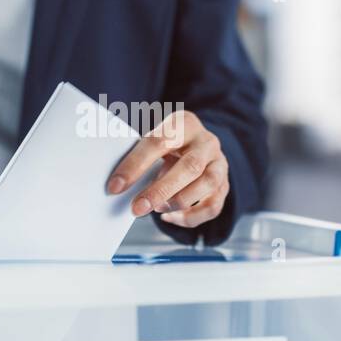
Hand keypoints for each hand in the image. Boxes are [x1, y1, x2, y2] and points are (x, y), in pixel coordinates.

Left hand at [107, 110, 228, 228]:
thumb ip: (140, 155)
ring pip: (206, 186)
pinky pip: (212, 206)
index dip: (135, 165)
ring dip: (177, 202)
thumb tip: (117, 184)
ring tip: (157, 208)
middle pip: (189, 167)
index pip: (158, 142)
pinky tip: (171, 216)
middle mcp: (207, 142)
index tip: (115, 186)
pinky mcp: (225, 184)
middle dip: (160, 190)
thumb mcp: (155, 139)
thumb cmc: (168, 144)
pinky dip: (189, 217)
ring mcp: (220, 163)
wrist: (198, 144)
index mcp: (184, 123)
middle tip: (137, 208)